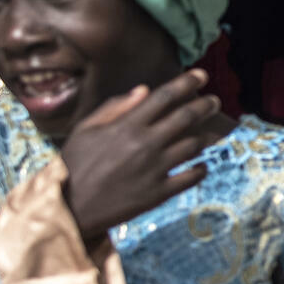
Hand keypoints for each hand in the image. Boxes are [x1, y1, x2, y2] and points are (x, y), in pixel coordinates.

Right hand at [59, 71, 224, 240]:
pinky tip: (202, 165)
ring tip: (209, 132)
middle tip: (214, 101)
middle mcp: (145, 144)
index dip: (187, 82)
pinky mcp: (158, 193)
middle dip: (206, 105)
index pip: (165, 97)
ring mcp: (154, 169)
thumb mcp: (85, 129)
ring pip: (193, 146)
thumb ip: (114, 106)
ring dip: (206, 136)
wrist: (69, 208)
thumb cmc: (74, 164)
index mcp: (126, 126)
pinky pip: (190, 178)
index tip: (201, 75)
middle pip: (186, 117)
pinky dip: (201, 169)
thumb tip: (144, 90)